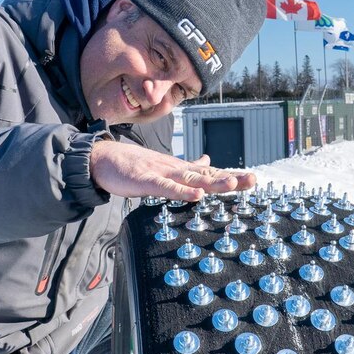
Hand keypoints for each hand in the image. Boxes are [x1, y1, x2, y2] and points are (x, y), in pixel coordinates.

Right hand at [89, 140, 255, 201]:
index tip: (252, 179)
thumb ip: (187, 167)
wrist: (102, 158)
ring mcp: (160, 174)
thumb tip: (208, 161)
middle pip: (207, 175)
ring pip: (190, 179)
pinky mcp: (145, 180)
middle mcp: (175, 170)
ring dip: (211, 182)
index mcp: (180, 170)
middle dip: (230, 178)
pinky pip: (165, 187)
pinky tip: (195, 195)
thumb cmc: (132, 165)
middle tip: (252, 180)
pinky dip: (181, 191)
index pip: (210, 173)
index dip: (230, 176)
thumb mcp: (164, 167)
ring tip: (231, 184)